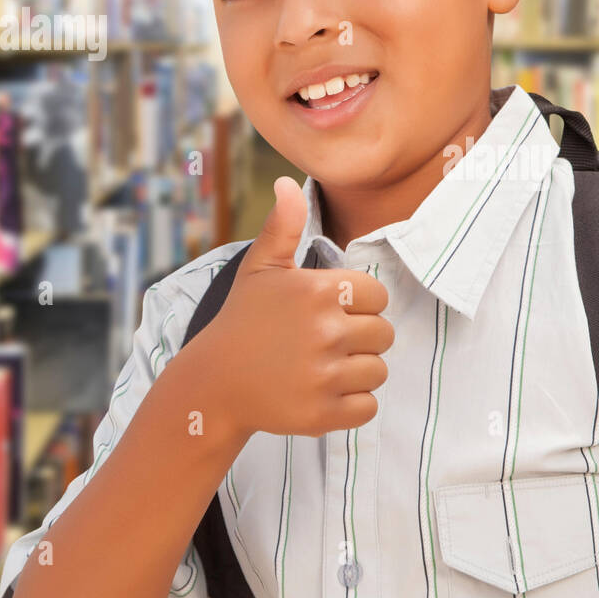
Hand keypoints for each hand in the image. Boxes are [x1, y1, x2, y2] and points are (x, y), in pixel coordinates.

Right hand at [195, 176, 393, 437]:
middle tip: (324, 342)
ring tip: (322, 366)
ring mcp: (324, 376)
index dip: (360, 304)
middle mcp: (325, 333)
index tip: (330, 312)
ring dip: (358, 371)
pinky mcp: (322, 414)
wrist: (214, 384)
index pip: (378, 295)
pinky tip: (323, 392)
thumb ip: (283, 225)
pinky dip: (353, 404)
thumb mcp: (261, 269)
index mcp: (318, 292)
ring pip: (378, 371)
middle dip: (361, 338)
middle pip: (384, 335)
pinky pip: (368, 407)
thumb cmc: (244, 321)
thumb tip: (286, 182)